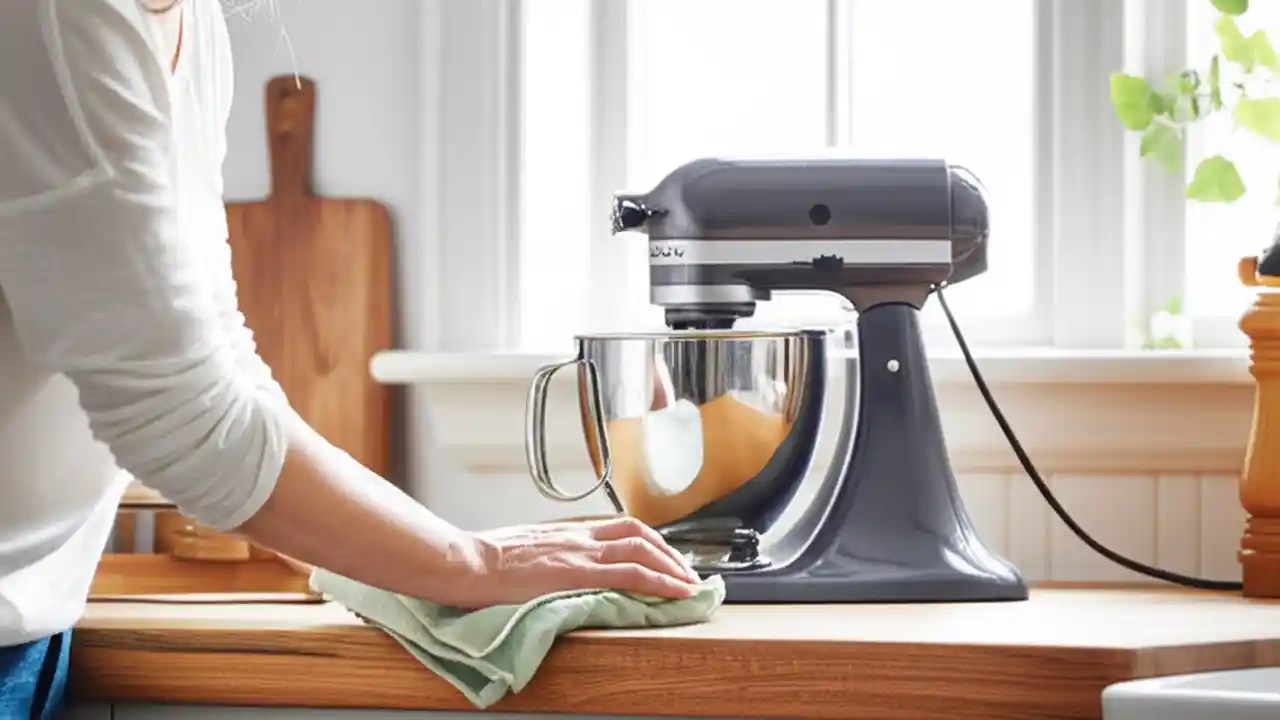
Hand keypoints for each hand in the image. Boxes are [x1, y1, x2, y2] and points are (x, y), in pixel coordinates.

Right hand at [441, 516, 701, 608]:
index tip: (662, 555)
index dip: (647, 540)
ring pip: (642, 549)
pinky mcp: (578, 572)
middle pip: (638, 534)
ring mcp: (579, 552)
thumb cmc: (478, 561)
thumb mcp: (517, 552)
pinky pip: (631, 573)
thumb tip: (547, 570)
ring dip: (673, 566)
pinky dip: (660, 581)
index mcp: (563, 532)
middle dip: (669, 552)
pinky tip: (677, 592)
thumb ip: (541, 556)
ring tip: (690, 585)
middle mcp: (577, 536)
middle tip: (686, 572)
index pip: (618, 528)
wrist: (464, 561)